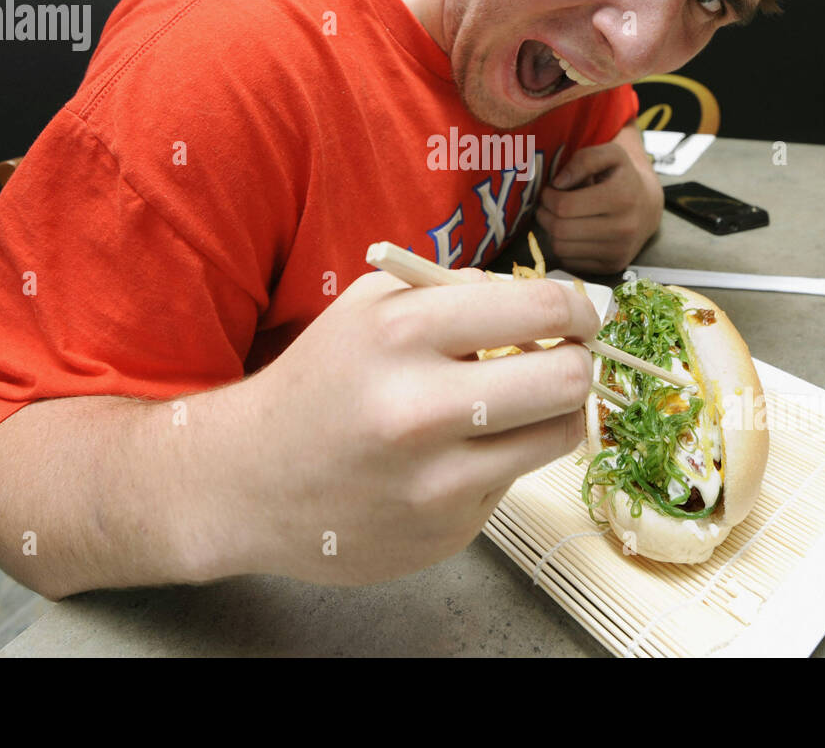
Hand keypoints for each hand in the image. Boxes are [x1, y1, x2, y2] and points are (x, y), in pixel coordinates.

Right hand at [240, 268, 599, 583]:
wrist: (248, 482)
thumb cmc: (320, 382)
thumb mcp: (371, 309)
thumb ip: (454, 293)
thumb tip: (546, 300)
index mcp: (403, 334)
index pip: (541, 309)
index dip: (574, 306)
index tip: (575, 313)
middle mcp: (422, 409)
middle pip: (568, 378)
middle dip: (576, 361)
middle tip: (562, 357)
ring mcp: (437, 481)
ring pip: (558, 435)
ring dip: (552, 412)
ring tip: (516, 402)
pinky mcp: (447, 531)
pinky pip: (512, 480)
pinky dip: (499, 459)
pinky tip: (454, 454)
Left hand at [535, 138, 663, 272]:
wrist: (647, 208)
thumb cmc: (622, 177)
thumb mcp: (610, 156)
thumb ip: (584, 160)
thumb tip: (559, 183)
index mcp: (622, 197)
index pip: (565, 205)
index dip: (548, 197)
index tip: (550, 190)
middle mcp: (623, 228)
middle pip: (560, 229)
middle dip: (545, 215)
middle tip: (547, 205)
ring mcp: (618, 251)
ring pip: (561, 248)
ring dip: (551, 232)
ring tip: (558, 217)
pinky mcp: (612, 266)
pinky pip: (570, 262)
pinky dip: (564, 247)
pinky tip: (572, 233)